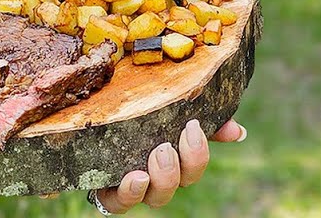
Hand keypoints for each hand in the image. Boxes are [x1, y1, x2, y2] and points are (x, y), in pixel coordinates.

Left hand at [90, 118, 245, 213]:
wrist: (82, 132)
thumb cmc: (130, 124)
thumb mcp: (161, 116)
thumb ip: (199, 122)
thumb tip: (238, 131)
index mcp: (170, 162)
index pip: (193, 166)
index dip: (198, 153)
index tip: (193, 126)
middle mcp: (154, 180)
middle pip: (178, 183)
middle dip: (182, 165)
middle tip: (169, 144)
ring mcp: (131, 189)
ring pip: (154, 197)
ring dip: (161, 179)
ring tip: (155, 157)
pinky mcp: (107, 193)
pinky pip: (118, 204)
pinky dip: (129, 194)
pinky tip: (135, 178)